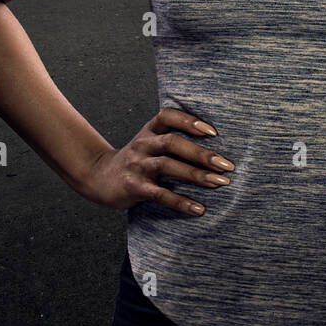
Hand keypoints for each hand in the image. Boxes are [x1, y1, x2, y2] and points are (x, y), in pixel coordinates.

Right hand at [80, 107, 232, 216]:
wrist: (98, 177)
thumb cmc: (136, 159)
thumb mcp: (149, 142)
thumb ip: (172, 139)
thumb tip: (216, 144)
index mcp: (149, 130)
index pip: (168, 116)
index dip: (190, 121)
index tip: (213, 131)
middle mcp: (143, 144)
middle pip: (173, 142)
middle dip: (202, 153)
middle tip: (227, 164)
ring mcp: (137, 165)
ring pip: (168, 166)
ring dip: (196, 175)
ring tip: (220, 183)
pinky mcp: (134, 187)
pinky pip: (160, 194)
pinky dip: (181, 201)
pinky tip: (199, 209)